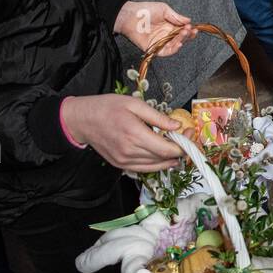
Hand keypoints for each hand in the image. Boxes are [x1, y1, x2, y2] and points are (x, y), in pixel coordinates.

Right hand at [60, 94, 185, 171]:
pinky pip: (144, 169)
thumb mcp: (134, 104)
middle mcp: (129, 151)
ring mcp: (124, 161)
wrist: (82, 120)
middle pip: (163, 158)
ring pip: (155, 166)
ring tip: (179, 149)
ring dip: (170, 159)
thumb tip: (177, 126)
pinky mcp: (120, 165)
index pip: (166, 149)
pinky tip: (166, 158)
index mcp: (134, 134)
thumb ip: (157, 117)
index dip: (182, 146)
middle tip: (188, 139)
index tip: (190, 136)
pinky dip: (157, 164)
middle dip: (180, 150)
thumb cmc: (107, 107)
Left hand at [115, 1, 195, 55]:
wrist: (131, 15)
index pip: (183, 31)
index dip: (189, 30)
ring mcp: (160, 42)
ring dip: (182, 40)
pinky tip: (179, 43)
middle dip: (187, 35)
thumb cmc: (145, 10)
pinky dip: (174, 49)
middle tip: (190, 30)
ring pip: (175, 45)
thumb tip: (189, 21)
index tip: (194, 28)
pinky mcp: (154, 48)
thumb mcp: (164, 9)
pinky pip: (166, 52)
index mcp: (169, 26)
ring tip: (185, 33)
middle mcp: (166, 35)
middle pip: (181, 39)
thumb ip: (176, 17)